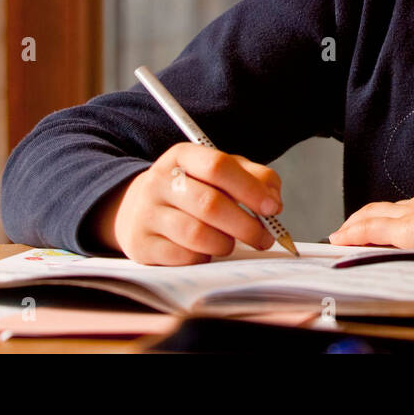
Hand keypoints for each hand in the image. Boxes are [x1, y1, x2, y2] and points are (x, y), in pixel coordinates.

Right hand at [91, 142, 283, 264]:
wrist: (139, 210)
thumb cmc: (194, 189)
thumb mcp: (222, 173)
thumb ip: (255, 178)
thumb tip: (273, 202)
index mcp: (182, 156)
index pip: (218, 166)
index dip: (250, 188)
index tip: (272, 208)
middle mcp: (159, 181)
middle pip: (210, 204)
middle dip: (246, 225)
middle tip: (264, 238)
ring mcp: (147, 213)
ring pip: (196, 234)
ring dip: (225, 244)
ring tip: (231, 243)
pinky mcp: (142, 245)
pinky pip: (183, 257)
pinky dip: (203, 258)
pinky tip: (206, 252)